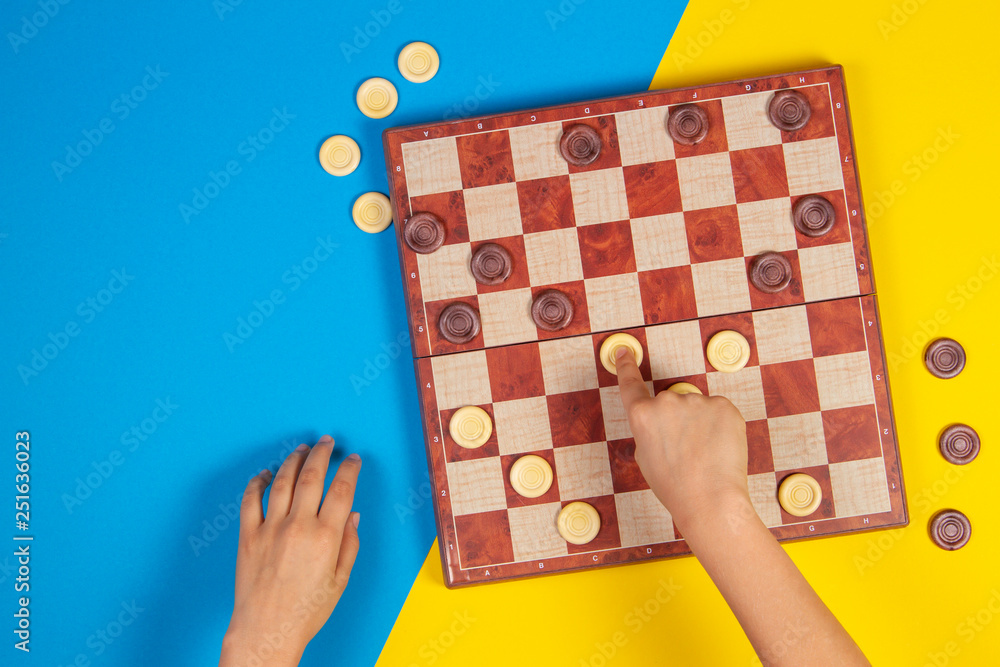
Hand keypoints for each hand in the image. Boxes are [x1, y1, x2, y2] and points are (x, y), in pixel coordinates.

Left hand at [220, 436, 360, 666]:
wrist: (267, 630)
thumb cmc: (305, 611)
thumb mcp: (340, 580)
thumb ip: (349, 544)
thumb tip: (352, 515)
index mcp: (326, 537)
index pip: (342, 489)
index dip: (350, 469)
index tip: (353, 459)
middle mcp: (298, 526)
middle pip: (312, 476)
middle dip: (322, 453)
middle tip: (327, 442)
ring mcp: (270, 529)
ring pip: (282, 481)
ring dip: (293, 460)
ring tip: (301, 450)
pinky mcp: (248, 536)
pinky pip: (251, 500)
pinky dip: (257, 482)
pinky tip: (264, 473)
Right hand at [616, 348, 869, 664]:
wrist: (710, 500)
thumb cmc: (676, 487)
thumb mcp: (646, 458)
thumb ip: (649, 431)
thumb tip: (664, 423)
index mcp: (642, 416)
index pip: (631, 384)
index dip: (627, 367)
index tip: (626, 352)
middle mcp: (667, 402)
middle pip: (672, 403)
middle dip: (679, 420)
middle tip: (686, 450)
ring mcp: (697, 401)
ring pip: (699, 408)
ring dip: (702, 424)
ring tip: (704, 454)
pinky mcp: (724, 405)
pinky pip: (720, 410)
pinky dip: (721, 426)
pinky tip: (719, 448)